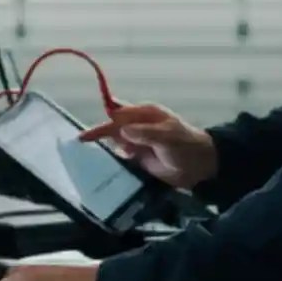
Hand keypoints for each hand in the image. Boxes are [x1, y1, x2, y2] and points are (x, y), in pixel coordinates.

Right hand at [80, 103, 217, 189]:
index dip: (105, 120)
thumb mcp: (167, 138)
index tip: (88, 129)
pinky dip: (114, 158)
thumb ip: (145, 134)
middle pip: (113, 127)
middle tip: (80, 140)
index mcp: (146, 114)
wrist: (201, 166)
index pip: (119, 114)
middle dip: (99, 132)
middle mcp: (139, 125)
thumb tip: (122, 131)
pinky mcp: (139, 157)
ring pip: (115, 141)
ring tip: (90, 154)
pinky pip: (122, 155)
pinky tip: (108, 164)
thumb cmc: (186, 146)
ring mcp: (139, 141)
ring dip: (106, 146)